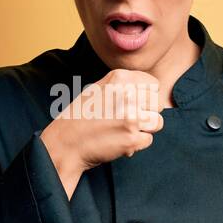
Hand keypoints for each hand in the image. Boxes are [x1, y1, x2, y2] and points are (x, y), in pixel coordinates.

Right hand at [39, 69, 164, 198]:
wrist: (64, 143)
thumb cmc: (80, 117)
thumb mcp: (99, 89)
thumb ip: (125, 86)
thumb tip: (151, 91)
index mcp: (119, 78)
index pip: (154, 85)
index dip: (146, 97)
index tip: (133, 104)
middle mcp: (126, 95)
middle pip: (157, 104)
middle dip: (146, 113)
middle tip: (127, 120)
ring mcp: (130, 117)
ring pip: (157, 122)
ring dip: (144, 129)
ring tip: (125, 130)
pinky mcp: (131, 139)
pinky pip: (148, 140)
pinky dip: (136, 144)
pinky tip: (120, 141)